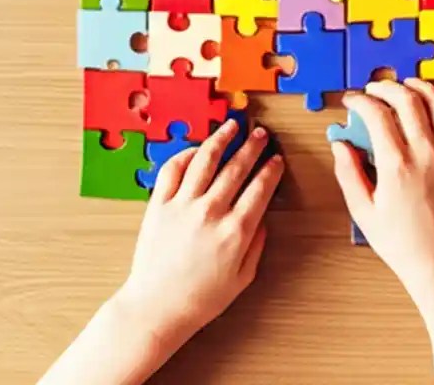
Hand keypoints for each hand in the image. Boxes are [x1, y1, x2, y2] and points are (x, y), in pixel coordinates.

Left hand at [115, 119, 283, 340]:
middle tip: (261, 134)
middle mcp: (210, 212)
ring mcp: (182, 206)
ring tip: (232, 127)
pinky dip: (186, 154)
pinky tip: (198, 149)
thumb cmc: (200, 299)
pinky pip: (173, 170)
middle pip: (236, 168)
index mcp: (235, 232)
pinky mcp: (158, 205)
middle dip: (252, 147)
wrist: (157, 306)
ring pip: (205, 160)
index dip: (271, 170)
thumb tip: (262, 218)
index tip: (276, 160)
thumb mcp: (242, 278)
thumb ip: (256, 244)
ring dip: (222, 139)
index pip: (260, 188)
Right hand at [330, 80, 433, 297]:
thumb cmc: (403, 243)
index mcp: (396, 165)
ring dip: (422, 88)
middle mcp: (425, 153)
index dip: (360, 100)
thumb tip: (340, 145)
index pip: (376, 114)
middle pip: (407, 98)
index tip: (352, 100)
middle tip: (374, 89)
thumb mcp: (363, 212)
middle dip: (386, 86)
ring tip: (408, 86)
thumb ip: (348, 174)